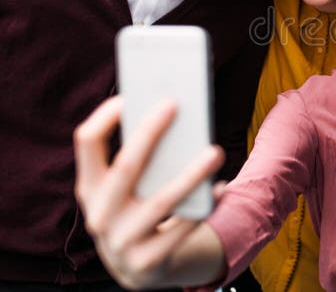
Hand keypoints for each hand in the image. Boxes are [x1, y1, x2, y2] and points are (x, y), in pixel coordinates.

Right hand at [73, 96, 224, 288]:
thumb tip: (174, 113)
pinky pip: (183, 229)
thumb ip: (144, 157)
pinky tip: (222, 187)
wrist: (140, 267)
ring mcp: (121, 241)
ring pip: (161, 201)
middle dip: (149, 133)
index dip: (106, 116)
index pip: (87, 142)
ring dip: (191, 174)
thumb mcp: (129, 188)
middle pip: (125, 166)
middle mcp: (99, 214)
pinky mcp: (147, 261)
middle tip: (174, 104)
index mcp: (90, 187)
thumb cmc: (140, 208)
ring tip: (216, 152)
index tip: (131, 94)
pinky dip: (205, 205)